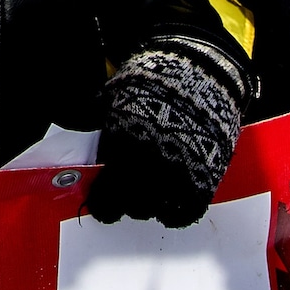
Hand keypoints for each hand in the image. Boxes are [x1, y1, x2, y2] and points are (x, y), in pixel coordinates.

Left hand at [88, 40, 248, 227]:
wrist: (204, 75)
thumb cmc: (156, 81)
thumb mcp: (120, 94)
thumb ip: (104, 119)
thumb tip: (85, 122)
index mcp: (124, 148)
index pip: (107, 195)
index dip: (104, 203)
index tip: (104, 203)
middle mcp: (149, 167)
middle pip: (132, 206)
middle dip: (128, 202)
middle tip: (130, 193)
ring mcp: (178, 177)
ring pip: (155, 210)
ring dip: (151, 206)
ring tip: (152, 195)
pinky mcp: (204, 182)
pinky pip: (185, 213)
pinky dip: (176, 214)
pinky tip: (173, 205)